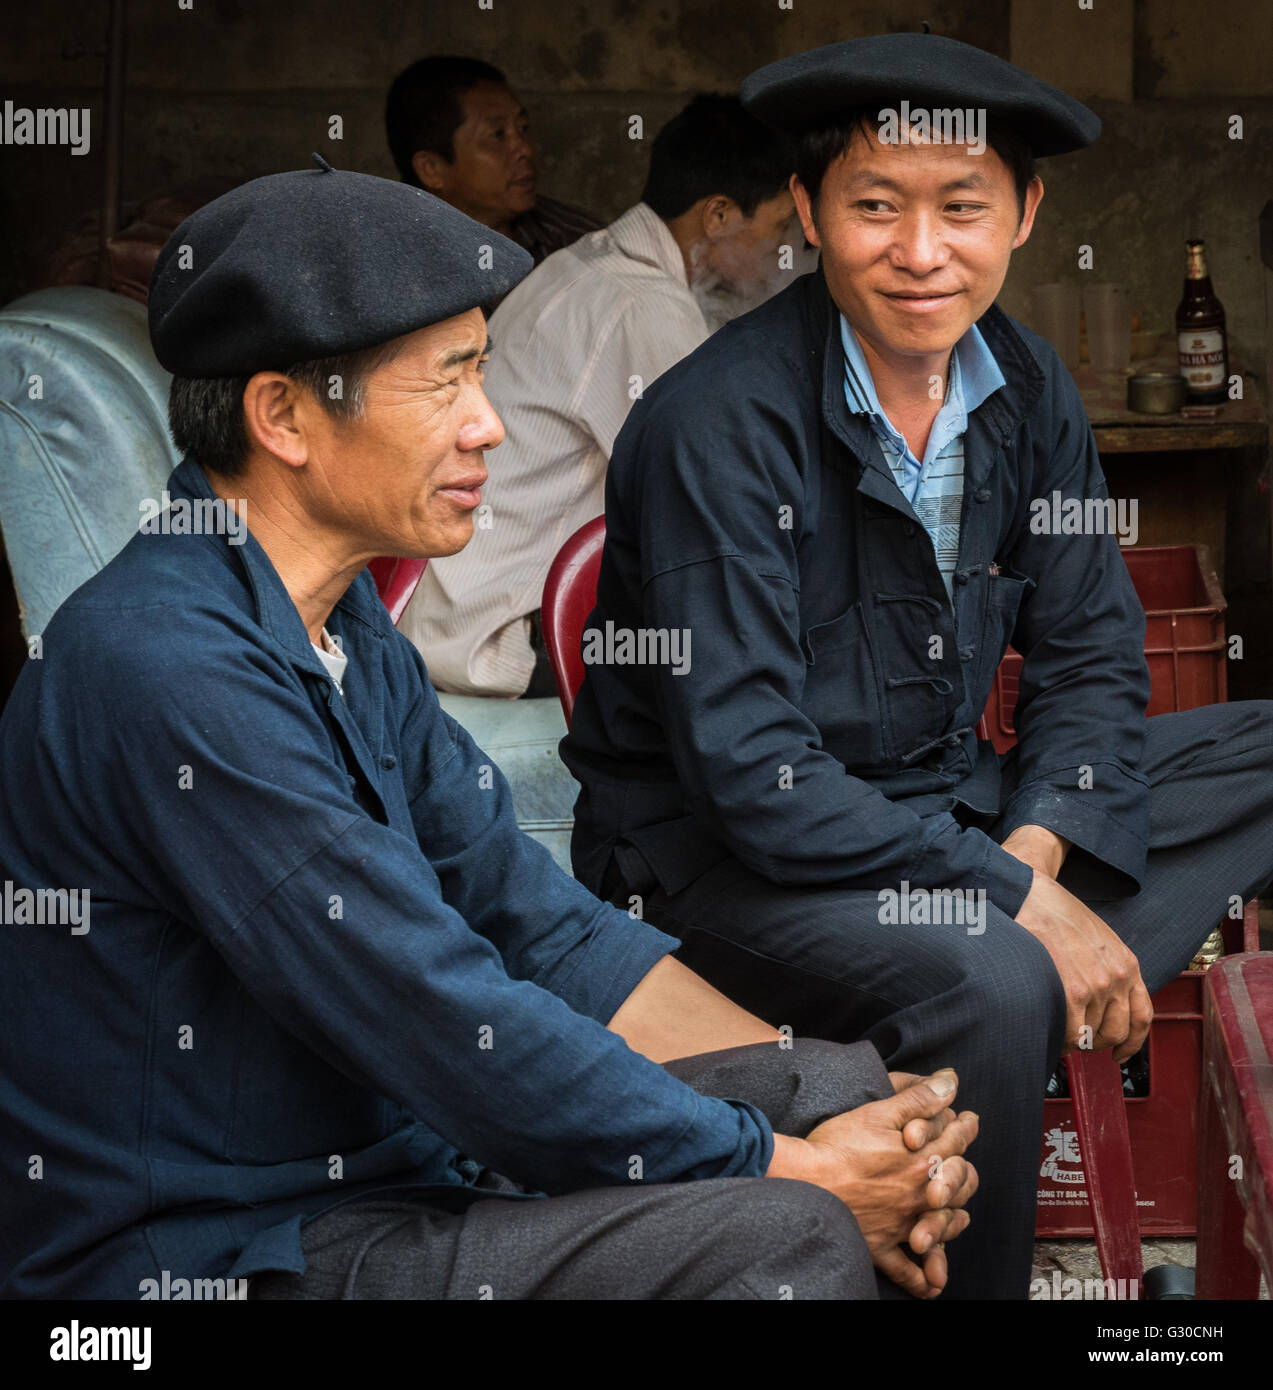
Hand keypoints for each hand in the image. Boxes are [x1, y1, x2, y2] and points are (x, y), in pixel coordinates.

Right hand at [773, 1070, 978, 1297]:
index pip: (955, 1141)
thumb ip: (918, 1099)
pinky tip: (932, 1284)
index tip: (969, 1120)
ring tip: (960, 1218)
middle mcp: (918, 1194)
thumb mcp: (879, 1111)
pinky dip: (921, 1279)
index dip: (964, 1127)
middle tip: (965, 1163)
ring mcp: (902, 1222)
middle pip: (956, 1185)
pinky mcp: (880, 1244)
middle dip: (965, 1171)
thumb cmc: (838, 1144)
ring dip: (953, 1222)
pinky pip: (906, 1269)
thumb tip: (950, 1082)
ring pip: (941, 1226)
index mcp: (922, 1160)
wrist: (805, 1179)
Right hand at [1010, 868, 1151, 1062]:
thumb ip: (1107, 968)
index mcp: (1127, 965)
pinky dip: (1062, 1041)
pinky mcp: (1072, 992)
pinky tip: (1050, 1032)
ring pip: (1090, 1035)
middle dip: (1096, 1043)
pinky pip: (1073, 1034)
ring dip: (1073, 1040)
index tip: (1120, 1053)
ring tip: (1056, 1030)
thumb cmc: (1056, 913)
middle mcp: (1117, 978)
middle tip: (1078, 1040)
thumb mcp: (1097, 938)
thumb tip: (1100, 1003)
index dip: (1132, 1043)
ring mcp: (1096, 987)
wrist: (1032, 896)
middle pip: (1115, 1033)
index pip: (1142, 1017)